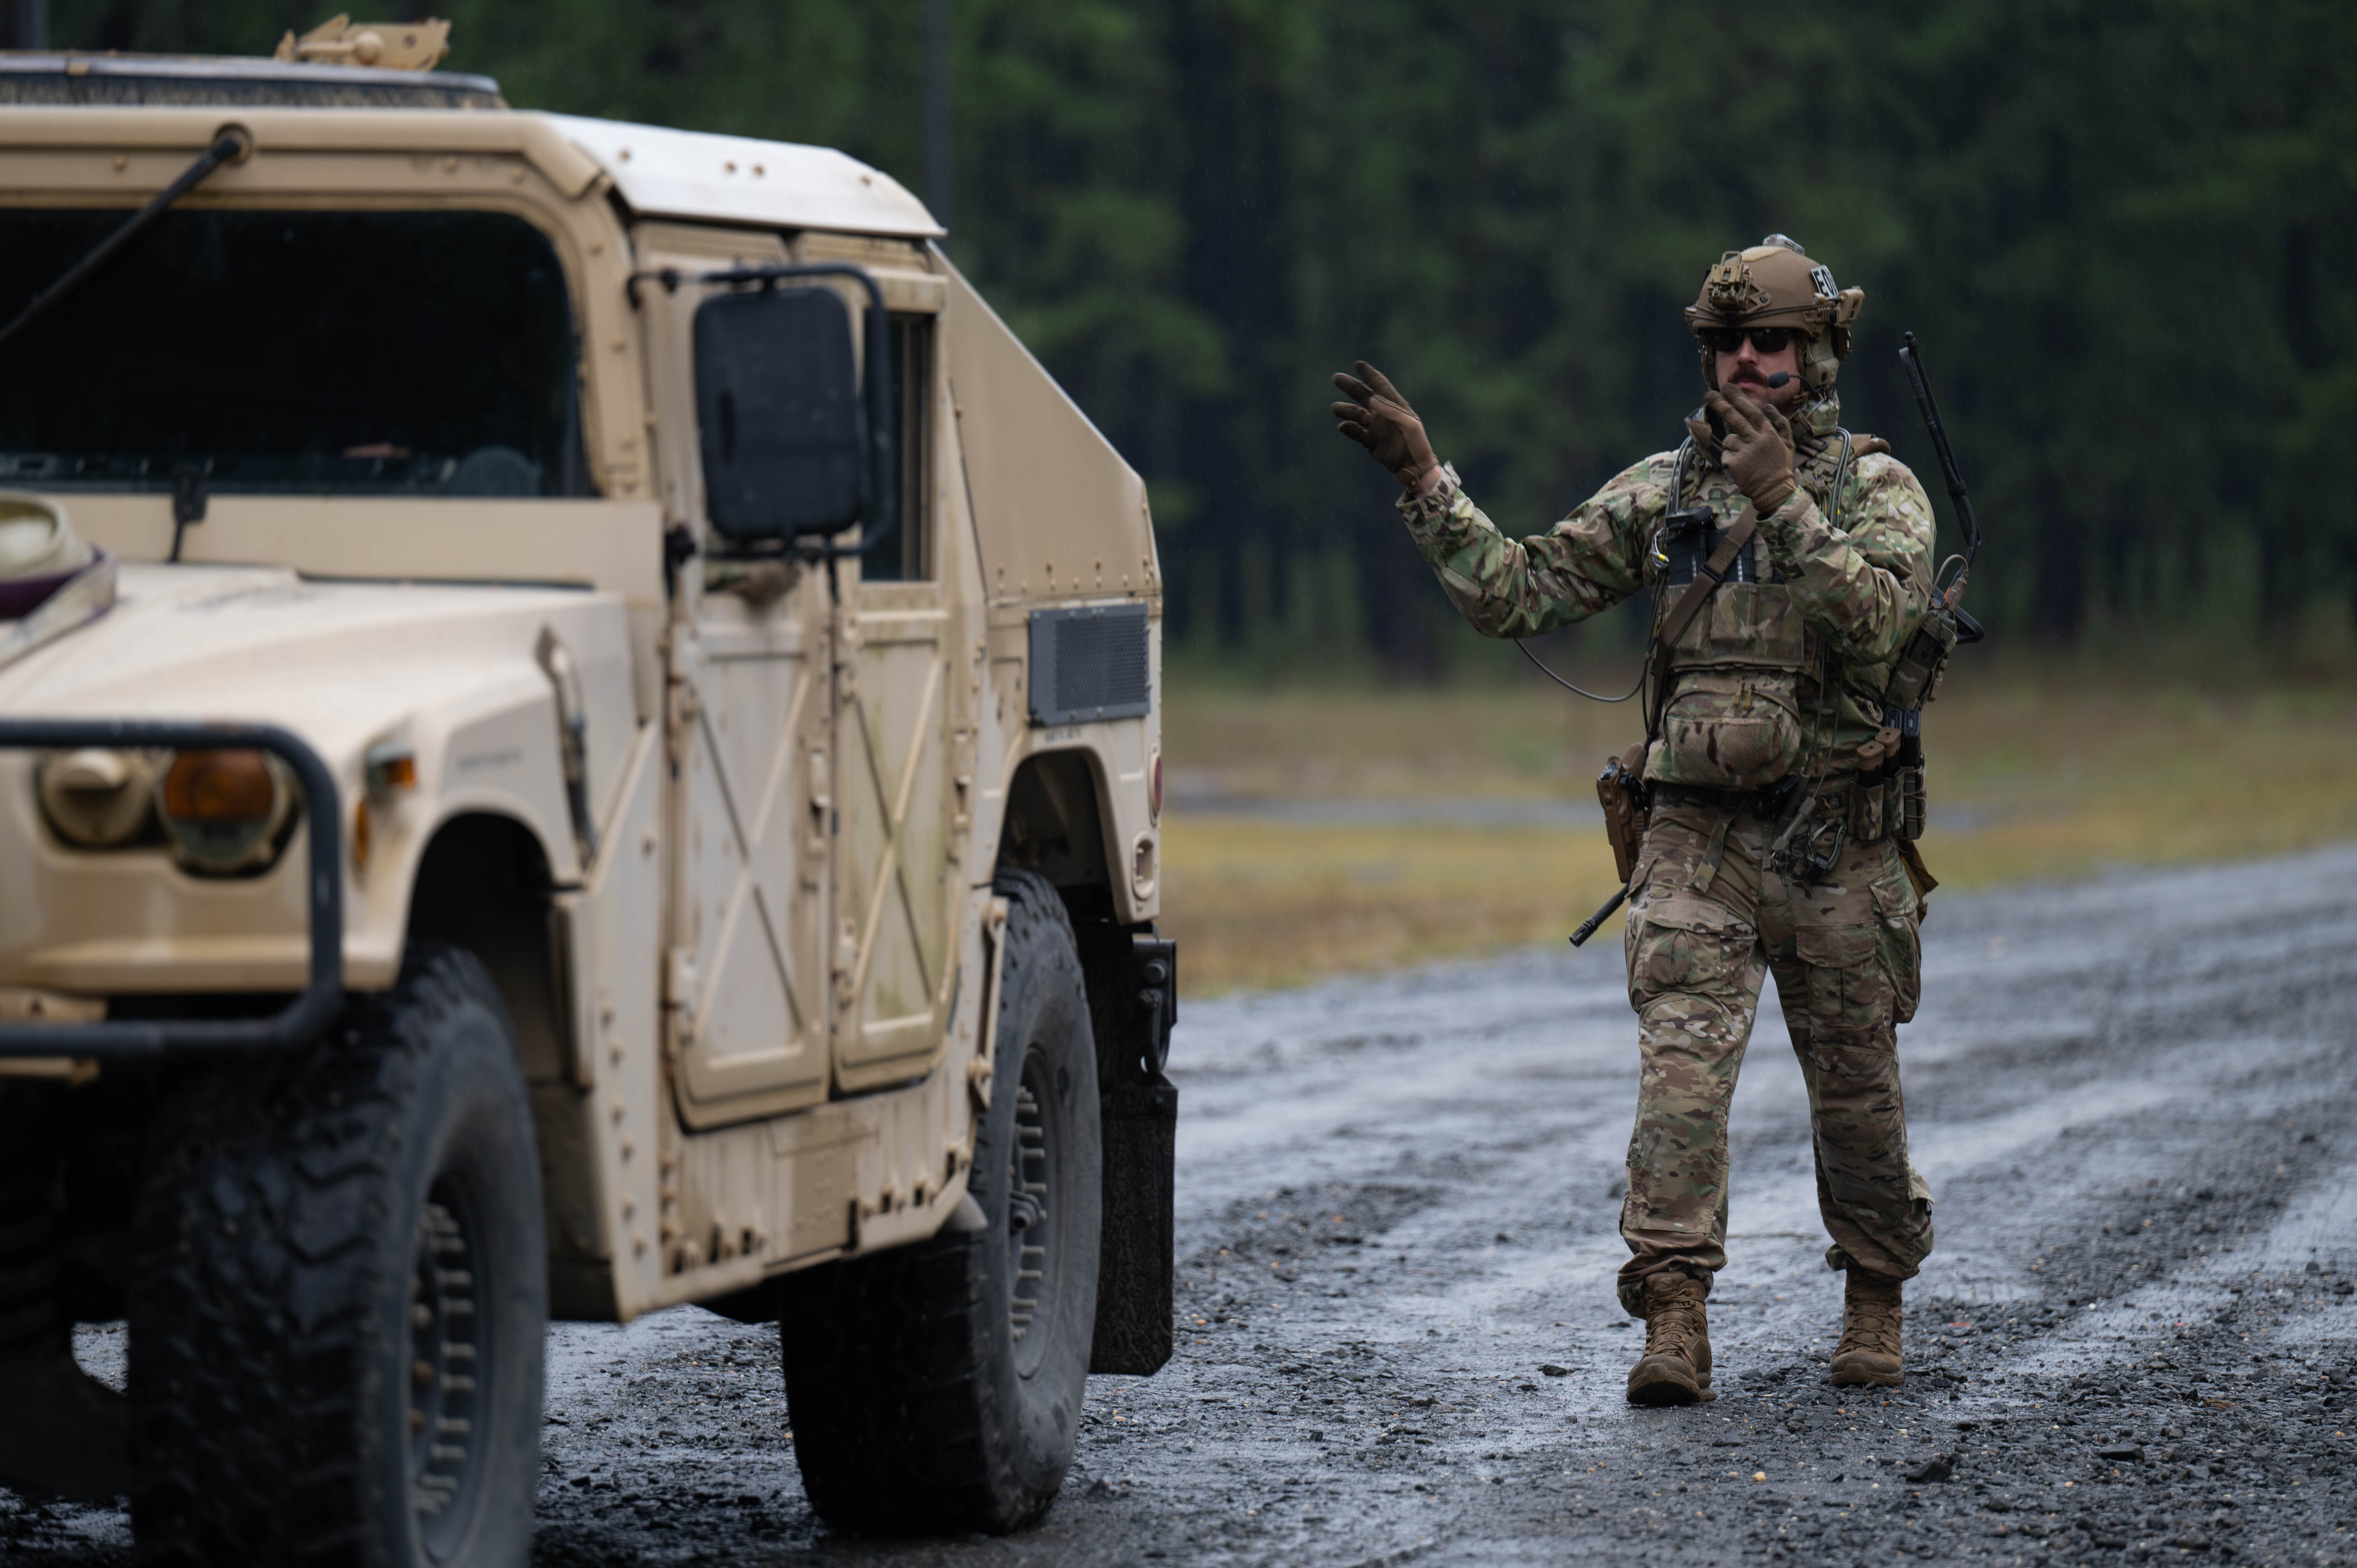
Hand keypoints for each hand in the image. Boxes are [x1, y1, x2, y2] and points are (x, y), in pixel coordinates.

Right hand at [1331, 361, 1440, 489]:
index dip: (1369, 375)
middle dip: (1350, 386)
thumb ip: (1391, 410)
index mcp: (1396, 406)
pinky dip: (1348, 429)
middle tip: (1335, 378)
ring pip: (1356, 414)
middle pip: (1363, 396)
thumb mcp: (1409, 424)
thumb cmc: (1417, 444)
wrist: (1415, 468)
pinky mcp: (1370, 442)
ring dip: (1345, 410)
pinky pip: (1356, 433)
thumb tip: (1371, 398)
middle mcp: (1383, 414)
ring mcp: (1376, 428)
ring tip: (1334, 408)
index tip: (1358, 364)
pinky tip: (1343, 426)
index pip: (1380, 386)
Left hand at [1703, 387, 1797, 512]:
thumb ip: (1780, 422)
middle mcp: (1756, 439)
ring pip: (1729, 438)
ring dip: (1733, 443)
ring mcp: (1744, 451)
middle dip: (1720, 404)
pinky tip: (1741, 465)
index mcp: (1769, 433)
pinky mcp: (1734, 463)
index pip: (1751, 411)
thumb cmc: (1780, 466)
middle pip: (1735, 418)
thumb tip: (1767, 406)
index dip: (1738, 398)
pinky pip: (1726, 454)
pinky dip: (1730, 457)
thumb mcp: (1788, 443)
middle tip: (1709, 394)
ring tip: (1745, 455)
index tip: (1727, 387)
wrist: (1774, 491)